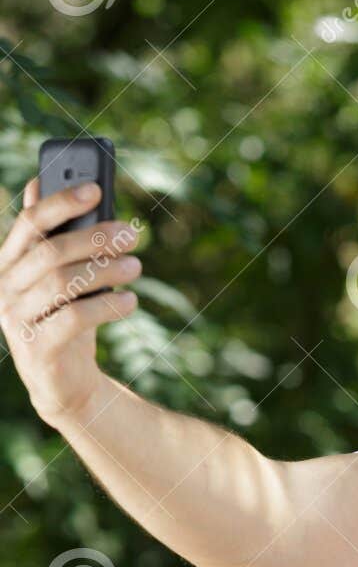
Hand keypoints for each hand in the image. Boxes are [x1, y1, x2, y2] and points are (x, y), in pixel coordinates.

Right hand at [0, 177, 140, 426]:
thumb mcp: (62, 280)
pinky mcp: (37, 348)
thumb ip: (55, 238)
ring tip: (136, 266)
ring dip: (106, 271)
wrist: (64, 383)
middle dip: (95, 238)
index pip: (29, 223)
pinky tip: (131, 301)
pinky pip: (75, 319)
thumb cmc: (66, 321)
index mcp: (8, 262)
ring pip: (63, 283)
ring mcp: (16, 319)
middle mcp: (5, 288)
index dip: (61, 203)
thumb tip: (39, 182)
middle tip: (131, 234)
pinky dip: (108, 307)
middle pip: (51, 252)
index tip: (96, 189)